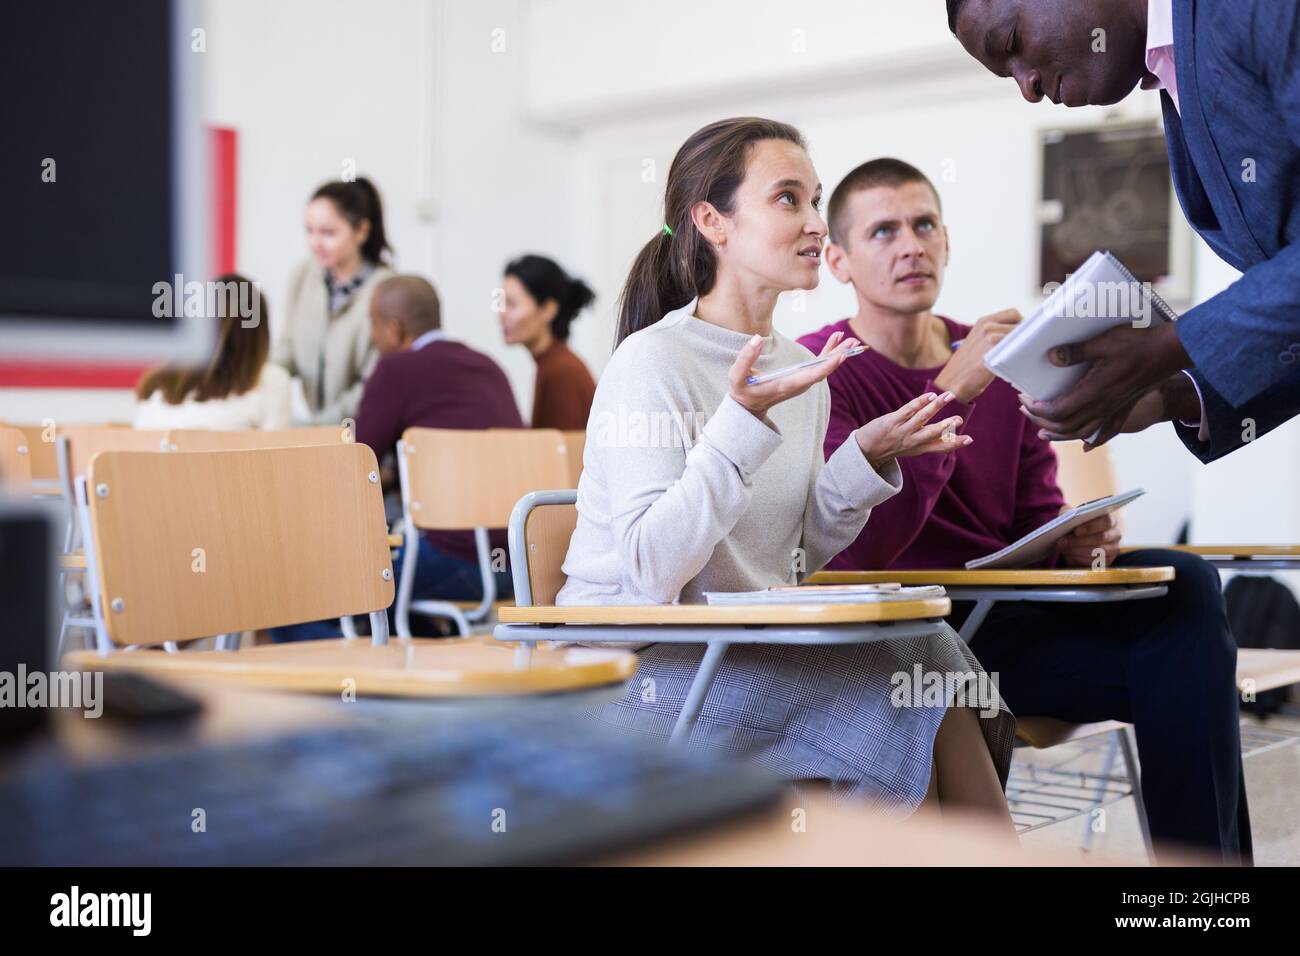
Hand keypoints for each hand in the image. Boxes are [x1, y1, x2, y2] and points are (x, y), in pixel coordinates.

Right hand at [729, 329, 859, 418]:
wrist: (748, 407)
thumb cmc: (742, 391)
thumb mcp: (736, 377)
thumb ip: (745, 358)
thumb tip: (757, 338)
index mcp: (784, 385)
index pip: (809, 377)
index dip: (826, 367)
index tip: (841, 356)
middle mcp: (797, 385)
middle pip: (822, 372)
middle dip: (838, 357)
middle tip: (853, 343)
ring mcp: (800, 382)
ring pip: (823, 368)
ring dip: (837, 353)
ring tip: (850, 339)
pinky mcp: (800, 377)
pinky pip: (818, 365)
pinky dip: (828, 352)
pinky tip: (836, 339)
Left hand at [854, 391, 973, 471]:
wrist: (866, 450)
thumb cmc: (893, 446)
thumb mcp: (912, 448)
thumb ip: (930, 440)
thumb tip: (950, 432)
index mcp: (919, 448)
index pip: (940, 447)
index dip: (955, 444)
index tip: (969, 440)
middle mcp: (912, 441)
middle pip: (932, 433)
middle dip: (946, 426)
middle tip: (959, 420)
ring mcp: (902, 430)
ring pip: (922, 417)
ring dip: (936, 406)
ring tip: (948, 396)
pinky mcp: (892, 421)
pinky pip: (909, 409)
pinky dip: (921, 401)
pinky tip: (931, 395)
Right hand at [932, 309, 1022, 401]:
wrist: (951, 383)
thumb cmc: (968, 366)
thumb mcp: (979, 341)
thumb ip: (996, 333)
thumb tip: (1021, 333)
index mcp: (984, 321)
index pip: (1014, 314)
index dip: (1022, 324)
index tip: (1024, 336)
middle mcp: (987, 326)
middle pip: (1020, 325)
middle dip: (1026, 336)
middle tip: (1026, 349)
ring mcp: (990, 339)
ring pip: (1021, 337)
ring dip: (1027, 346)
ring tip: (1023, 357)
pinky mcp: (994, 354)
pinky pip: (1018, 349)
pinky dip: (1023, 355)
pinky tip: (1019, 364)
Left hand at [1018, 323, 1191, 448]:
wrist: (1172, 351)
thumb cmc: (1139, 343)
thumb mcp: (1104, 341)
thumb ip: (1075, 351)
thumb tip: (1050, 357)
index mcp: (1096, 391)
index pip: (1059, 411)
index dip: (1038, 409)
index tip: (1025, 399)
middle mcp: (1104, 406)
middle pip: (1066, 425)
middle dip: (1041, 420)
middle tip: (1025, 409)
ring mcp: (1115, 410)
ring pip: (1083, 432)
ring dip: (1060, 434)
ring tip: (1043, 430)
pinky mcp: (1125, 409)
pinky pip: (1106, 432)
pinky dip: (1092, 440)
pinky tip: (1086, 447)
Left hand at [1055, 508, 1120, 567]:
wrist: (1076, 544)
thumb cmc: (1076, 527)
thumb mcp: (1070, 517)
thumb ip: (1068, 512)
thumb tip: (1066, 514)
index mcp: (1109, 519)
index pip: (1106, 520)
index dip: (1091, 526)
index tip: (1076, 531)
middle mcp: (1115, 533)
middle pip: (1101, 537)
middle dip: (1080, 540)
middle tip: (1063, 541)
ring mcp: (1113, 548)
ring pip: (1098, 551)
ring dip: (1078, 550)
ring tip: (1064, 548)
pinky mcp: (1108, 561)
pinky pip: (1096, 561)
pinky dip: (1081, 559)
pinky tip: (1071, 556)